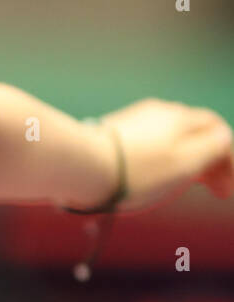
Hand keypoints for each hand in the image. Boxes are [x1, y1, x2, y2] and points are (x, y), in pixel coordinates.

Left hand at [97, 98, 233, 212]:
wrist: (83, 165)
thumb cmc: (138, 169)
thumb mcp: (186, 162)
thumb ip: (212, 147)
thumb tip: (223, 136)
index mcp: (179, 116)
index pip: (216, 128)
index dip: (228, 156)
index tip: (226, 187)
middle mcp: (158, 111)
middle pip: (195, 132)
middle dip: (210, 160)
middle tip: (215, 190)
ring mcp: (135, 120)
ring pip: (172, 138)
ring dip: (187, 161)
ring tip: (188, 185)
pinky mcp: (116, 132)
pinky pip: (151, 144)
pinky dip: (163, 159)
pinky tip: (158, 177)